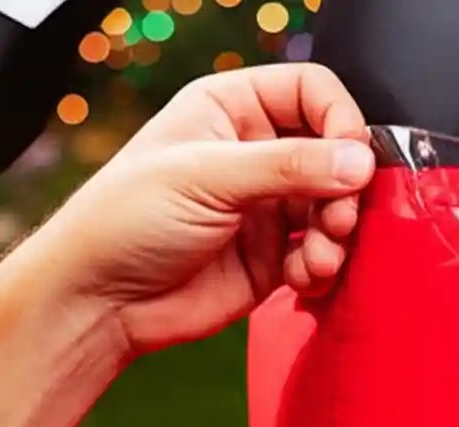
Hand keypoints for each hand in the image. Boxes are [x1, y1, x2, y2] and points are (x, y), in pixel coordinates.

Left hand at [26, 63, 374, 355]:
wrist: (99, 302)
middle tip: (337, 220)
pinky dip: (323, 268)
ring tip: (319, 257)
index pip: (312, 92)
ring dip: (338, 235)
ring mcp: (267, 207)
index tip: (353, 160)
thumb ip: (289, 166)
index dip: (341, 120)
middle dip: (345, 190)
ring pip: (336, 207)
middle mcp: (256, 153)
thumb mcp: (206, 176)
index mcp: (232, 109)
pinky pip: (323, 254)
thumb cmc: (124, 221)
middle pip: (336, 154)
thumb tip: (360, 160)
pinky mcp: (273, 257)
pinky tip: (301, 278)